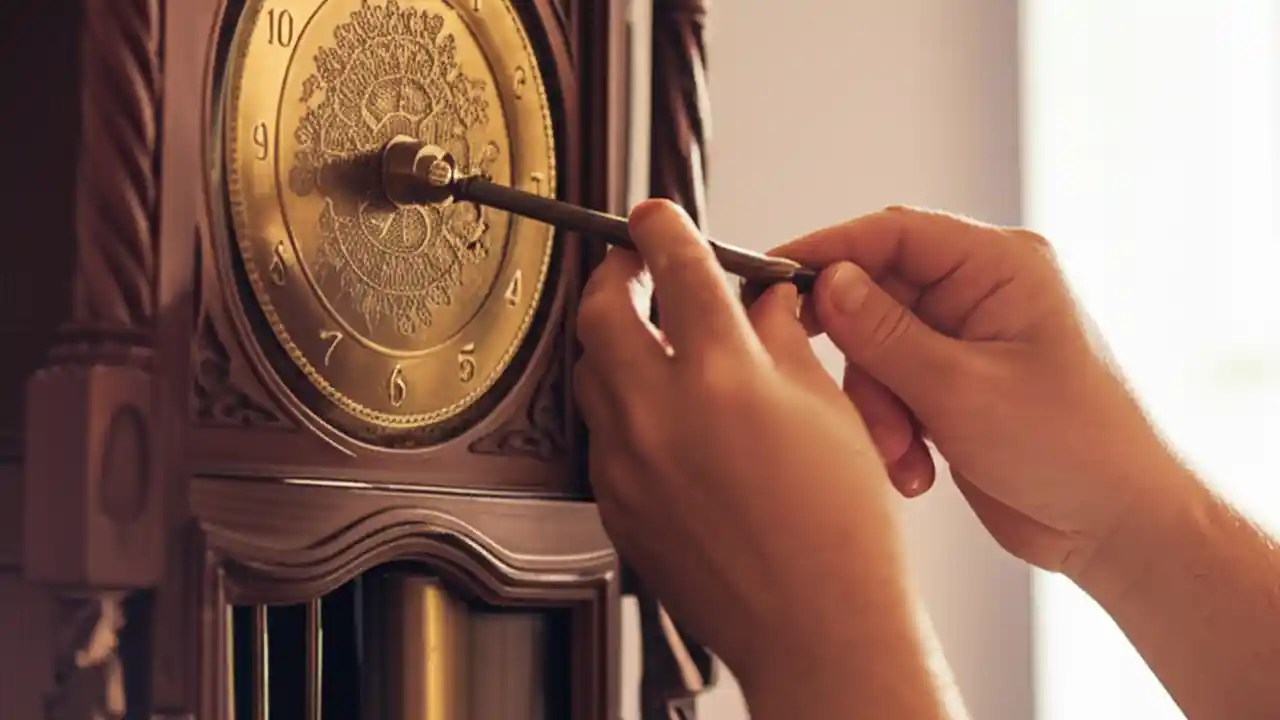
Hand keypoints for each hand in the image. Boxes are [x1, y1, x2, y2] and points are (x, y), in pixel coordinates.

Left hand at [575, 200, 941, 715]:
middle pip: (603, 310)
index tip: (654, 215)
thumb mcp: (831, 408)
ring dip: (611, 342)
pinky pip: (600, 436)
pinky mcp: (618, 506)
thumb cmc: (841, 532)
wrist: (818, 627)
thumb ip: (784, 339)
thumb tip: (763, 300)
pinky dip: (619, 408)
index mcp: (725, 375)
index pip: (678, 267)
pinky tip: (657, 416)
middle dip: (615, 274)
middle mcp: (661, 413)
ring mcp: (629, 464)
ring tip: (649, 341)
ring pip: (591, 373)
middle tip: (635, 266)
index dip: (663, 227)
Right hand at [774, 206, 1181, 576]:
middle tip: (838, 397)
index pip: (894, 234)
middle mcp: (982, 293)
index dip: (827, 250)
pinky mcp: (956, 386)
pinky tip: (917, 470)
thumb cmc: (1073, 450)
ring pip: (876, 352)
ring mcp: (968, 341)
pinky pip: (893, 390)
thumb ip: (884, 334)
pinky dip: (893, 430)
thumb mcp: (962, 390)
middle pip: (875, 297)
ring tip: (902, 457)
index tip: (773, 277)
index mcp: (1001, 267)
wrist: (1118, 528)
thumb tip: (826, 282)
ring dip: (877, 409)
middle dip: (860, 361)